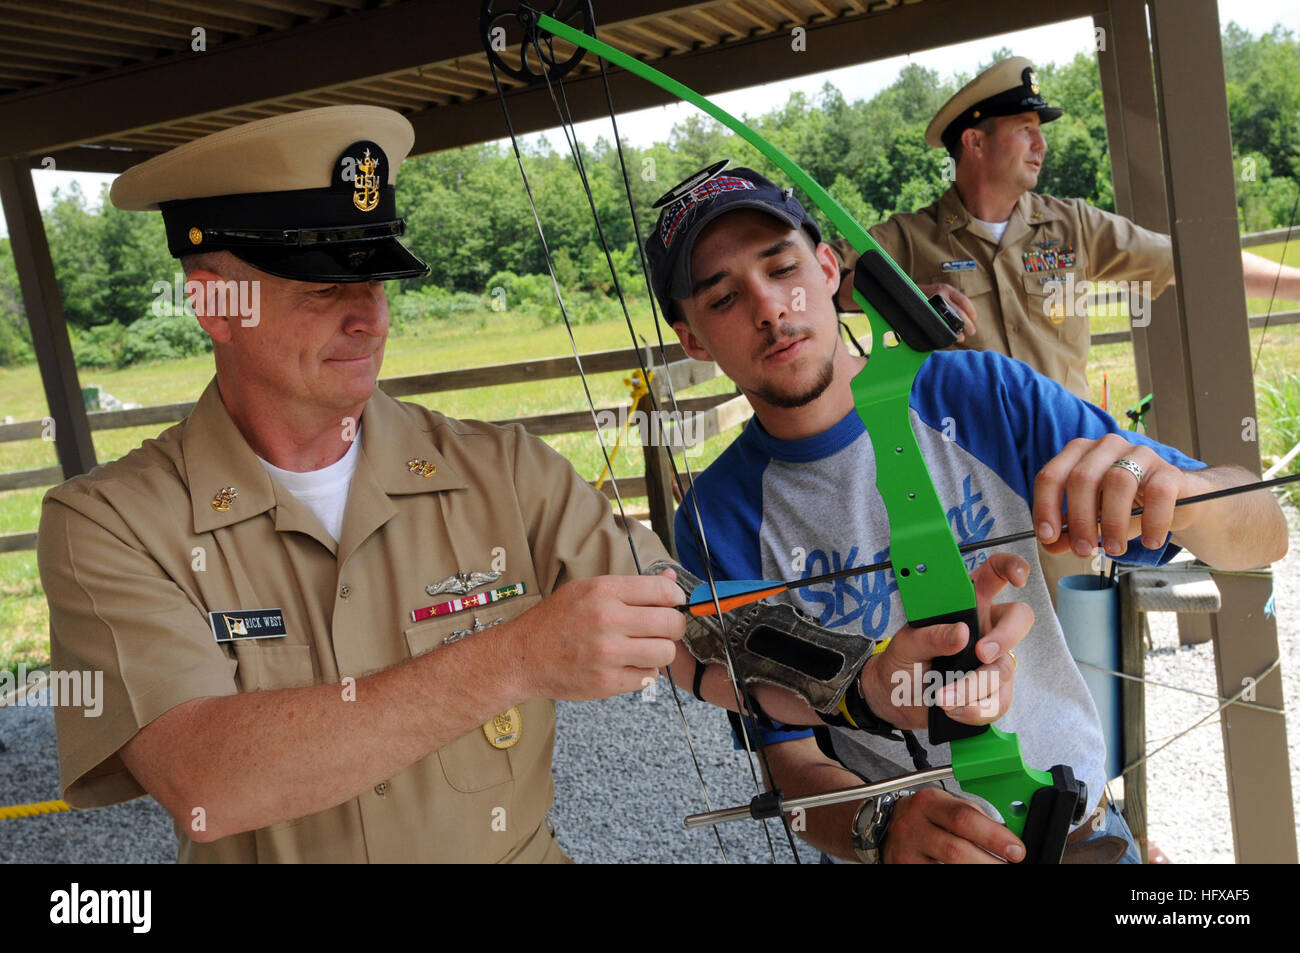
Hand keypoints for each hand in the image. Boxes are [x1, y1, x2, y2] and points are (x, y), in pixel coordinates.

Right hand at [511, 573, 685, 701]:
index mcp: (603, 591)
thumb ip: (631, 586)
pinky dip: (643, 672)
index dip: (675, 598)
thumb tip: (671, 581)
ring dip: (659, 651)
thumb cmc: (555, 620)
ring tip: (644, 648)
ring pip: (665, 653)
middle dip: (673, 627)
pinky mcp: (606, 682)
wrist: (522, 656)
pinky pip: (648, 677)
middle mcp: (607, 620)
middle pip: (670, 624)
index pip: (662, 592)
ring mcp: (607, 654)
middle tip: (661, 629)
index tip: (672, 603)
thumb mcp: (587, 590)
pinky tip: (627, 664)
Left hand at [860, 552, 1030, 729]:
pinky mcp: (992, 691)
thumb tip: (960, 633)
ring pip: (1003, 669)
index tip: (1018, 578)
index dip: (1011, 567)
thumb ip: (930, 636)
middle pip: (1019, 619)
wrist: (893, 700)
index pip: (995, 575)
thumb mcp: (906, 644)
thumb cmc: (901, 662)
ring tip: (943, 697)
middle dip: (1006, 636)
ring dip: (972, 686)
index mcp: (966, 605)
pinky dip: (975, 709)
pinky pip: (999, 701)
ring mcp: (992, 661)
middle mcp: (985, 629)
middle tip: (981, 653)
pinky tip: (953, 709)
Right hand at [882, 788, 1025, 862]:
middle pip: (956, 850)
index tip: (1016, 850)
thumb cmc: (924, 816)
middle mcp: (913, 826)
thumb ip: (974, 817)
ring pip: (947, 869)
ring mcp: (906, 852)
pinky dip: (957, 875)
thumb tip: (1006, 836)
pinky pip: (936, 875)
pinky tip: (969, 869)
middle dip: (989, 863)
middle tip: (1007, 866)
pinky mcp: (904, 869)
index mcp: (928, 803)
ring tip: (991, 867)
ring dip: (977, 870)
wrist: (886, 828)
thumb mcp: (945, 805)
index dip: (994, 836)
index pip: (965, 818)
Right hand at [918, 282, 976, 341]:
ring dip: (956, 330)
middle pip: (958, 311)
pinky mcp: (924, 311)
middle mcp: (939, 294)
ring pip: (948, 319)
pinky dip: (944, 331)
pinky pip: (937, 323)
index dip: (970, 310)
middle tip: (972, 332)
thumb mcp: (936, 293)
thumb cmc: (921, 296)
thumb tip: (963, 319)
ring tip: (959, 338)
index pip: (962, 300)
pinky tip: (946, 336)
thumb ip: (948, 302)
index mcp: (945, 288)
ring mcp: (931, 303)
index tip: (974, 318)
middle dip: (966, 323)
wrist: (903, 294)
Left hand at [1034, 433, 1196, 558]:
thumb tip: (1050, 545)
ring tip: (1114, 549)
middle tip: (1083, 550)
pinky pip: (1158, 493)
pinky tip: (1151, 541)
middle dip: (1079, 519)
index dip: (1045, 507)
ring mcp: (1139, 454)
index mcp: (1078, 454)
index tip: (1048, 537)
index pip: (1051, 476)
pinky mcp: (1168, 470)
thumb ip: (1068, 530)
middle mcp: (1106, 447)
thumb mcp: (1091, 519)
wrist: (1172, 503)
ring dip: (1113, 522)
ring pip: (1118, 481)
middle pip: (1082, 478)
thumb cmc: (1124, 507)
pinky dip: (1153, 521)